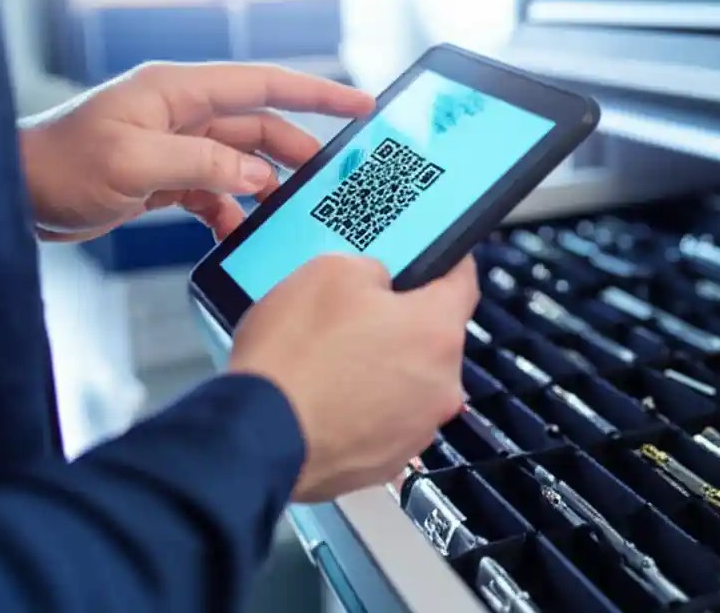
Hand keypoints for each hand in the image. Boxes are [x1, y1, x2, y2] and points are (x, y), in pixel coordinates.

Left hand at [20, 63, 374, 241]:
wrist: (13, 197)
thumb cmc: (59, 166)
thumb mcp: (135, 163)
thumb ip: (203, 165)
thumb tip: (258, 177)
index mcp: (177, 92)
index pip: (262, 84)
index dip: (315, 92)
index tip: (359, 104)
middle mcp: (180, 114)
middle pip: (258, 128)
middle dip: (296, 152)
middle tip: (331, 181)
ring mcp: (173, 147)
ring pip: (240, 163)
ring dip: (264, 188)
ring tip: (288, 215)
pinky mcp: (163, 179)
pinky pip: (215, 192)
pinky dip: (230, 212)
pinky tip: (236, 234)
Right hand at [228, 254, 478, 501]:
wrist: (256, 436)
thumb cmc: (294, 353)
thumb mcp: (329, 272)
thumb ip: (372, 269)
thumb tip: (380, 284)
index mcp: (436, 331)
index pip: (464, 282)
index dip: (447, 263)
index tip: (434, 257)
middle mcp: (441, 386)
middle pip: (432, 338)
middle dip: (400, 323)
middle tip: (354, 313)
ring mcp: (416, 430)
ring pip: (407, 381)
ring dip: (381, 368)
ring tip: (330, 362)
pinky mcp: (386, 462)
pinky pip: (382, 420)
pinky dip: (362, 408)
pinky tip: (324, 398)